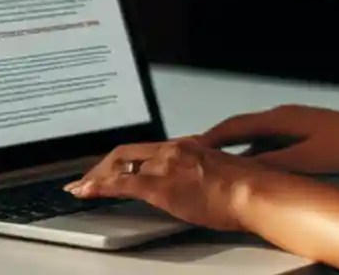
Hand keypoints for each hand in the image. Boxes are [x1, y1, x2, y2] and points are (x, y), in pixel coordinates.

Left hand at [64, 137, 276, 231]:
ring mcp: (166, 166)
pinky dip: (99, 186)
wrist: (258, 192)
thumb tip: (198, 185)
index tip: (114, 167)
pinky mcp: (160, 185)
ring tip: (80, 187)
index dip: (125, 158)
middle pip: (127, 152)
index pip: (148, 149)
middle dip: (103, 165)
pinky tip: (86, 192)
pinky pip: (121, 183)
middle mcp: (174, 149)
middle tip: (88, 178)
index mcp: (189, 146)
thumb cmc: (251, 189)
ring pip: (119, 164)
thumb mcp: (224, 175)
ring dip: (95, 176)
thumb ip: (204, 175)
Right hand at [200, 105, 338, 174]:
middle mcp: (285, 115)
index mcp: (281, 117)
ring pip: (258, 134)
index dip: (211, 137)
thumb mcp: (304, 160)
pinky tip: (257, 164)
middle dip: (220, 140)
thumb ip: (272, 163)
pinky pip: (272, 139)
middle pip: (243, 127)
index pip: (236, 125)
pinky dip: (258, 150)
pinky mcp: (306, 130)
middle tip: (197, 152)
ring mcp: (296, 121)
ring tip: (222, 161)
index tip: (191, 146)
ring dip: (239, 146)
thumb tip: (244, 168)